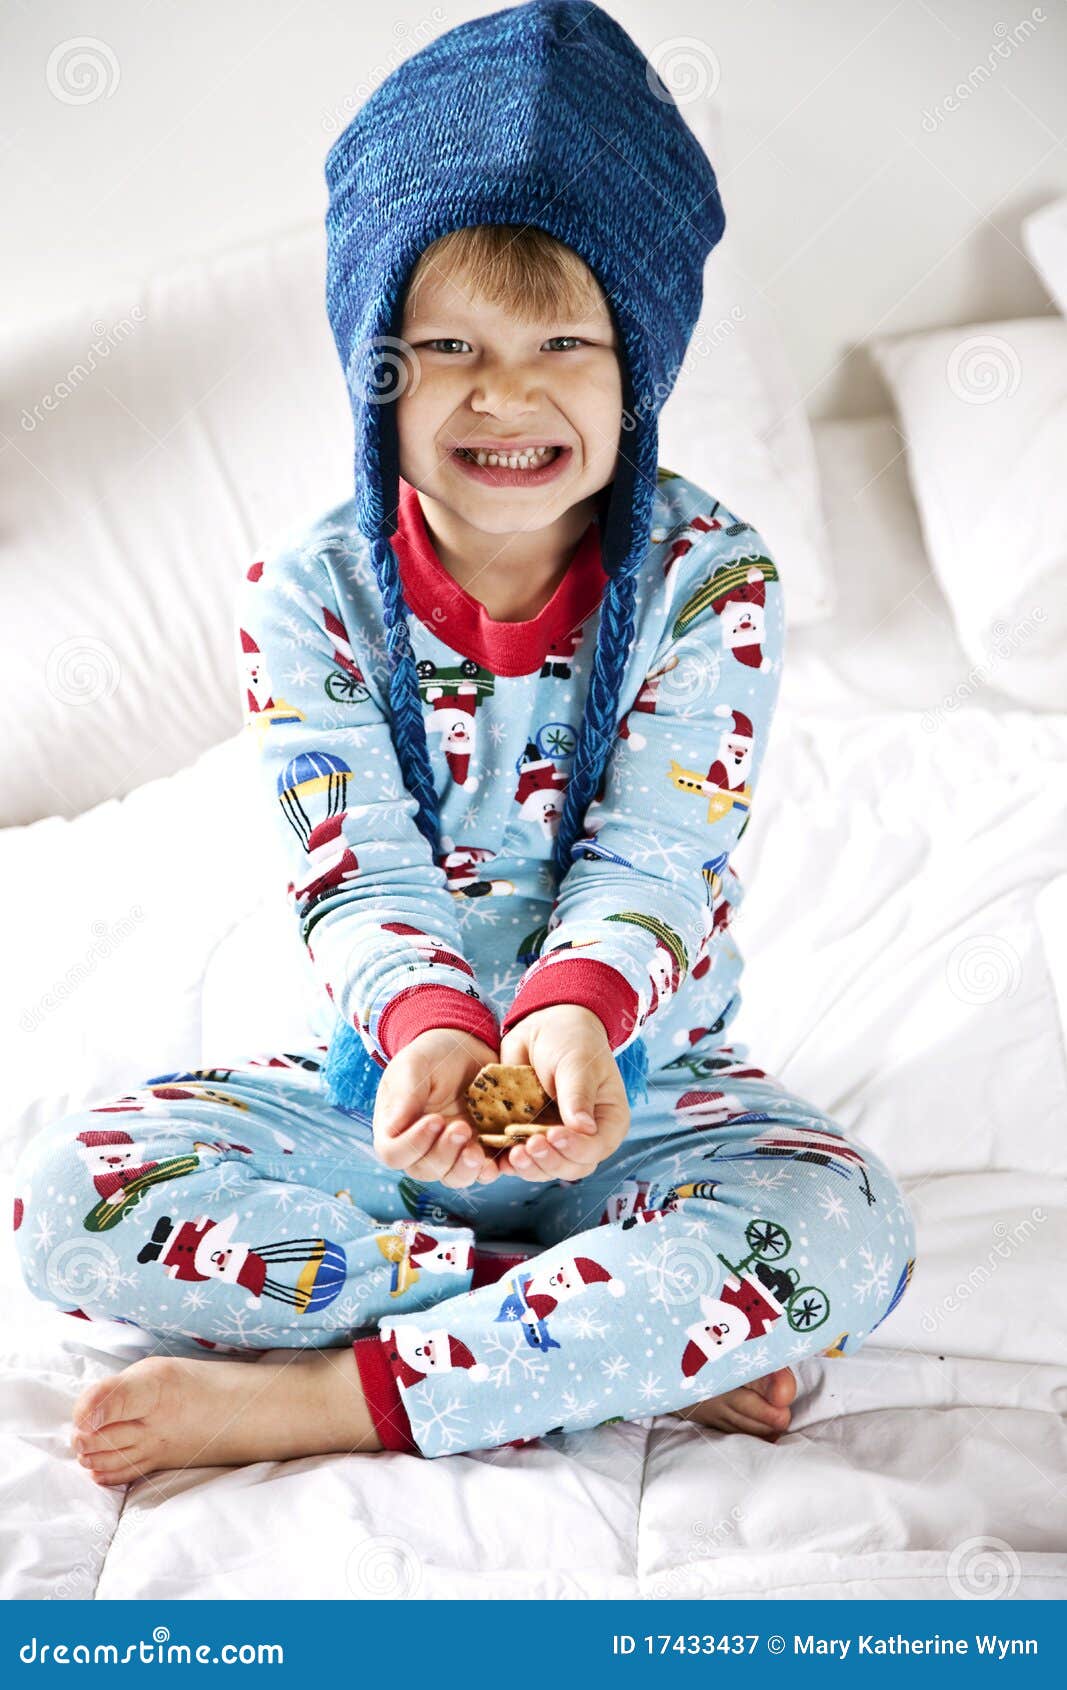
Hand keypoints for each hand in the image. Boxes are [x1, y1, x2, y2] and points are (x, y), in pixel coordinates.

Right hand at [373, 1029, 502, 1188]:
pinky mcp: (480, 1149)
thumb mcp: (415, 1064)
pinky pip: (483, 1171)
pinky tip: (500, 1158)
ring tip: (478, 1149)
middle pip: (425, 1170)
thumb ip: (404, 1093)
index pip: (394, 1153)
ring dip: (466, 1168)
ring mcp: (452, 1151)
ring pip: (454, 1177)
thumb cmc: (434, 1054)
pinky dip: (491, 1169)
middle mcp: (422, 1146)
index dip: (413, 1144)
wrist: (468, 1047)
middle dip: (444, 1153)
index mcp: (397, 1127)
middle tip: (462, 1127)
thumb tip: (392, 1128)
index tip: (435, 1120)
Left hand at [497, 1005, 629, 1182]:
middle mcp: (584, 1137)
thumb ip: (577, 1094)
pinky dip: (510, 1162)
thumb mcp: (576, 1062)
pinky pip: (522, 1159)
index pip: (595, 1147)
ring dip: (529, 1167)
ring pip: (546, 1169)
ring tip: (513, 1153)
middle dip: (549, 1161)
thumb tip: (584, 1129)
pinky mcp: (531, 1136)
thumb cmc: (571, 1040)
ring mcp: (556, 1140)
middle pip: (571, 1166)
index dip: (575, 1148)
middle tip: (529, 1146)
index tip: (554, 1134)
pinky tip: (500, 1158)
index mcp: (607, 1121)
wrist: (544, 1027)